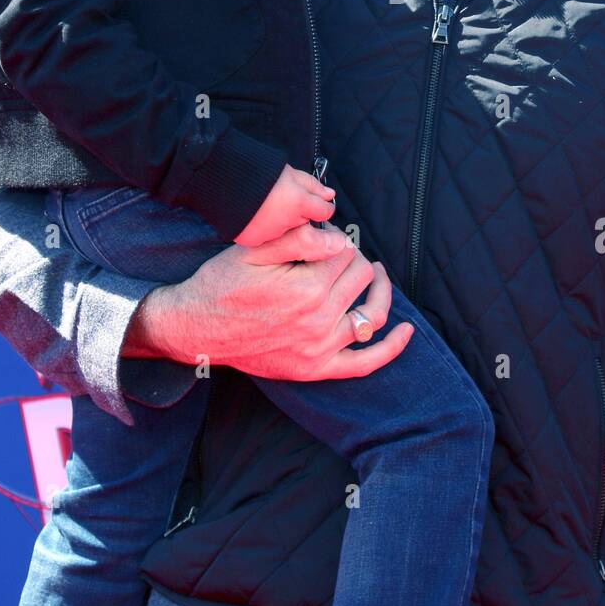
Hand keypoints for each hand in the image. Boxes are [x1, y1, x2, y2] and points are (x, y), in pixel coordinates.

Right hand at [127, 221, 413, 379]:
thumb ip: (302, 240)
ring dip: (379, 290)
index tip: (322, 238)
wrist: (195, 328)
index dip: (338, 239)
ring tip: (375, 274)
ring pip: (372, 314)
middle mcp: (319, 320)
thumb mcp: (255, 251)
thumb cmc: (222, 284)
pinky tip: (408, 332)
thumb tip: (341, 237)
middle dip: (354, 259)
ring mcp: (320, 348)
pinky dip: (391, 349)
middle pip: (360, 277)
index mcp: (306, 288)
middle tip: (338, 252)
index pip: (346, 252)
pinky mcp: (316, 368)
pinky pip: (364, 363)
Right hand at [233, 163, 335, 246]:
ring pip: (287, 233)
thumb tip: (330, 196)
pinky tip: (256, 219)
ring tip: (267, 208)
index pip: (324, 212)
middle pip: (305, 223)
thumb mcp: (288, 172)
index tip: (317, 204)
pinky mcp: (253, 241)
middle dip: (300, 215)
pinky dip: (265, 232)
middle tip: (285, 202)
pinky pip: (267, 239)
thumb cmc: (258, 170)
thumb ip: (312, 185)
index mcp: (298, 202)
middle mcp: (287, 222)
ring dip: (282, 225)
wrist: (222, 178)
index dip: (322, 207)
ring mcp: (270, 234)